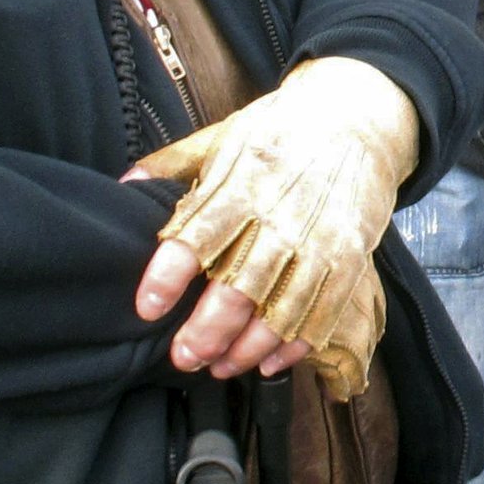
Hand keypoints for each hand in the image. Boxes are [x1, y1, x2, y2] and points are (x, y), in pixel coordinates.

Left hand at [129, 56, 419, 397]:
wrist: (359, 117)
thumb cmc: (283, 129)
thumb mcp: (225, 135)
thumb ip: (174, 163)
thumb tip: (124, 186)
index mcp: (243, 181)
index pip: (198, 236)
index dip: (169, 277)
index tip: (147, 308)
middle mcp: (282, 214)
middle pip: (239, 287)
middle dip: (207, 331)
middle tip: (183, 356)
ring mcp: (321, 240)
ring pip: (281, 310)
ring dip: (247, 348)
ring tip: (219, 366)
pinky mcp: (350, 257)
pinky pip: (322, 313)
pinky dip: (295, 345)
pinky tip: (269, 362)